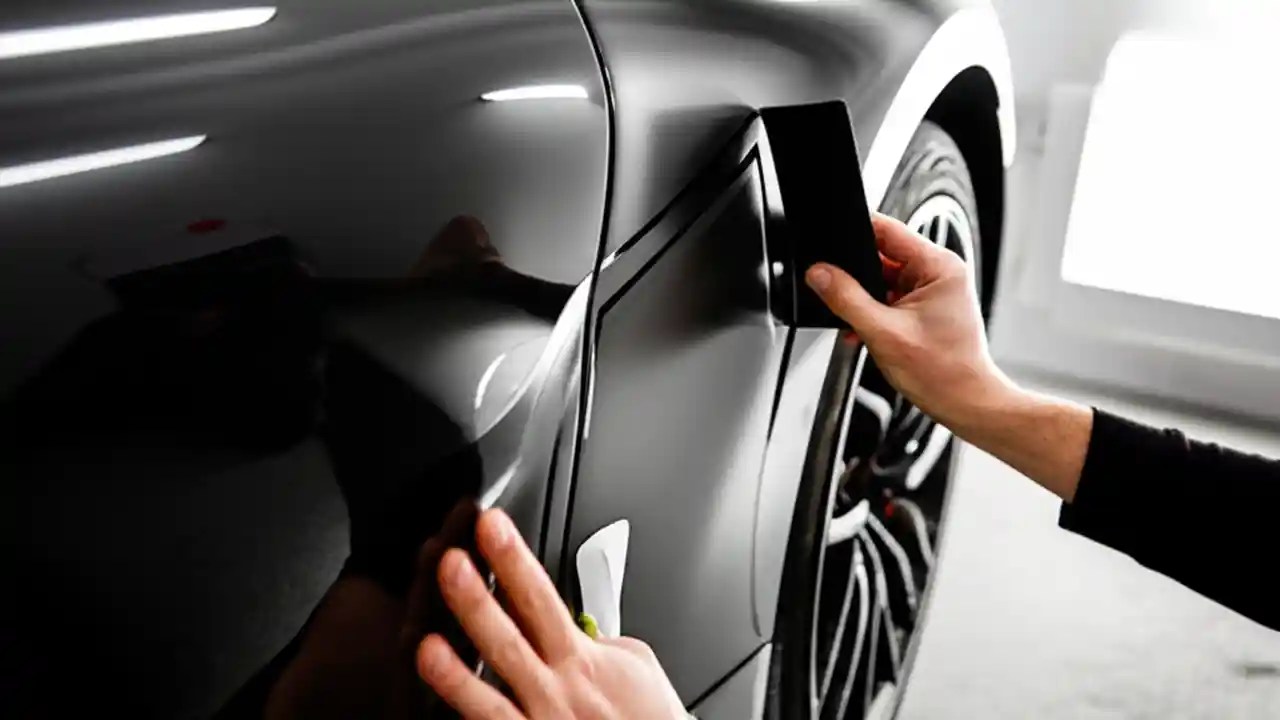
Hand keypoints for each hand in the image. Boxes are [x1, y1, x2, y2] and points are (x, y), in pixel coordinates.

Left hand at [416, 508, 686, 718]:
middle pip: (511, 639)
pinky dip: (465, 714)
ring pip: (491, 701)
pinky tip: (433, 709)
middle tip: (451, 561)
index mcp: (583, 660)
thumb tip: (567, 613)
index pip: (540, 598)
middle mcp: (556, 692)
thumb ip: (597, 633)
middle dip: (479, 600)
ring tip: (425, 645)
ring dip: (457, 675)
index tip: (489, 525)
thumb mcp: (636, 664)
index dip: (512, 559)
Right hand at [804, 213, 1015, 431]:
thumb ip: (846, 299)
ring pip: (883, 280)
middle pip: (882, 256)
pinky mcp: (926, 308)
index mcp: (939, 266)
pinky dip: (873, 313)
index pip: (888, 230)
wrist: (964, 404)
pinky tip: (866, 331)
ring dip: (865, 300)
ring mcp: (933, 290)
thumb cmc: (944, 373)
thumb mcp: (883, 332)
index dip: (855, 232)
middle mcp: (940, 273)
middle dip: (858, 277)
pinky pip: (889, 298)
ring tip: (866, 325)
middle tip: (845, 298)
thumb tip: (820, 274)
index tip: (829, 241)